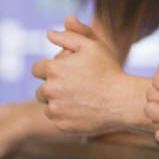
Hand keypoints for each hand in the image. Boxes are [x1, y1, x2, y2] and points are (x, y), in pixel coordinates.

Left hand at [31, 16, 129, 133]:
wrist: (122, 100)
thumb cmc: (109, 70)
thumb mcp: (92, 46)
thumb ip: (70, 36)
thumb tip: (48, 33)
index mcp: (54, 69)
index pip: (37, 69)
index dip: (51, 69)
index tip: (66, 72)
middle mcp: (50, 90)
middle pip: (41, 90)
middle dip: (54, 87)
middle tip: (76, 86)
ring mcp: (55, 110)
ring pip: (48, 106)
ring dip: (58, 102)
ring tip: (80, 98)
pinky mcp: (61, 126)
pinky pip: (57, 120)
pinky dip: (66, 116)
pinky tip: (83, 110)